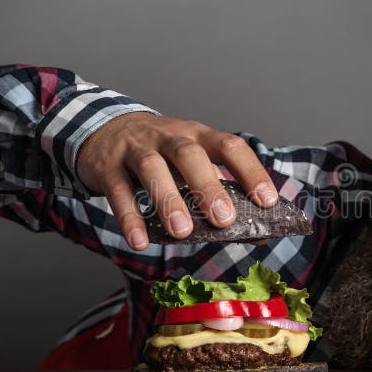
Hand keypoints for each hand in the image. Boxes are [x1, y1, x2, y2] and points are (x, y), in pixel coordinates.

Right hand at [76, 112, 277, 249]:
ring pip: (152, 168)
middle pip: (190, 155)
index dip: (250, 172)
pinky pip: (118, 191)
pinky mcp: (108, 167)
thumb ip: (220, 194)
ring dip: (168, 200)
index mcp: (198, 136)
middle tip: (223, 219)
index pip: (230, 146)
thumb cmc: (161, 155)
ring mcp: (136, 149)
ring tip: (181, 232)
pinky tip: (140, 241)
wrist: (104, 130)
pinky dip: (129, 218)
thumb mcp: (191, 165)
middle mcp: (169, 137)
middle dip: (208, 187)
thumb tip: (259, 233)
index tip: (267, 201)